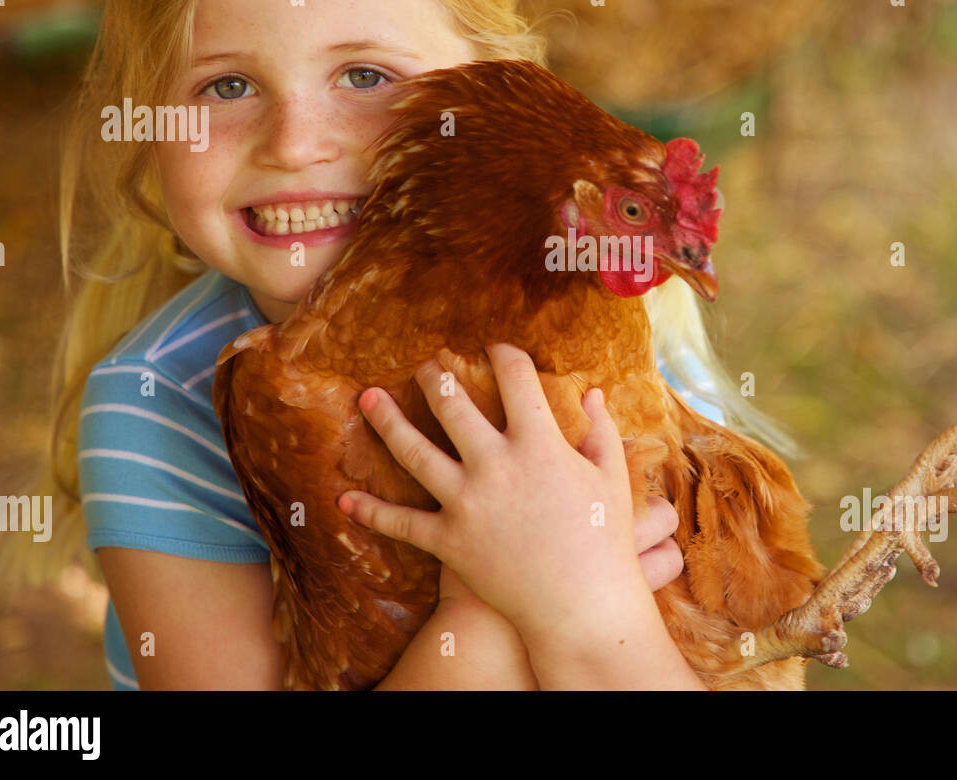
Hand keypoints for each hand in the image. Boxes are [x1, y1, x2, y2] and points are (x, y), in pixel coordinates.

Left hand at [338, 343, 660, 642]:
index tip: (496, 349)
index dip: (504, 353)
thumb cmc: (604, 540)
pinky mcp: (449, 541)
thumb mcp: (611, 478)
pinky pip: (401, 522)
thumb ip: (601, 429)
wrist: (583, 607)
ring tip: (368, 398)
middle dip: (434, 377)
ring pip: (413, 451)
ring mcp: (466, 503)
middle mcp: (495, 465)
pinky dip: (370, 511)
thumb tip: (592, 391)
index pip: (515, 377)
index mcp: (539, 443)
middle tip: (424, 365)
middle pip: (451, 404)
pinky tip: (345, 498)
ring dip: (386, 421)